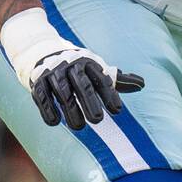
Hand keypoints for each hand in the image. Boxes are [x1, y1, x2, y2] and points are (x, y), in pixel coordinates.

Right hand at [0, 7, 143, 130]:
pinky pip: (43, 96)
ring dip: (70, 110)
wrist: (45, 54)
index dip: (110, 95)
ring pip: (63, 93)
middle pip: (82, 85)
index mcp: (88, 63)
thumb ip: (118, 79)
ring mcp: (54, 74)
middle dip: (90, 102)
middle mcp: (71, 67)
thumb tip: (142, 84)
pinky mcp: (38, 82)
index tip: (117, 111)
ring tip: (79, 127)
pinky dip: (48, 109)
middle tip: (98, 120)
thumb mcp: (97, 69)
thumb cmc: (79, 68)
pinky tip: (55, 122)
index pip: (102, 79)